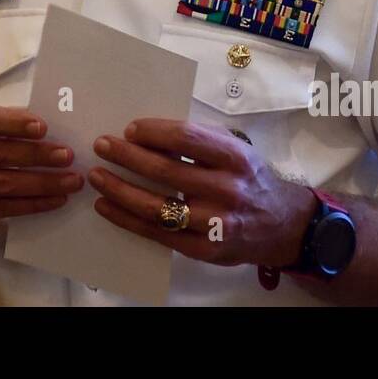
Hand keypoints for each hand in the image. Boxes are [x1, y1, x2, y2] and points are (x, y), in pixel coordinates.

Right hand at [0, 103, 82, 230]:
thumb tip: (44, 126)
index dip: (15, 124)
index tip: (43, 127)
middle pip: (0, 153)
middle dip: (38, 155)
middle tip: (68, 155)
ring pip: (4, 183)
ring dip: (43, 182)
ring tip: (71, 180)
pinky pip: (4, 208)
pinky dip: (33, 203)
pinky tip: (55, 199)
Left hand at [87, 119, 315, 266]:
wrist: (281, 224)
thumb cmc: (249, 179)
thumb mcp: (236, 150)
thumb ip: (200, 141)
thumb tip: (148, 132)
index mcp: (234, 157)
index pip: (186, 138)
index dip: (153, 132)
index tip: (128, 128)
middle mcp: (227, 189)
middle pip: (165, 170)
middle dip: (126, 156)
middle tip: (102, 145)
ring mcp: (214, 223)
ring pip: (155, 206)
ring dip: (119, 189)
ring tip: (96, 176)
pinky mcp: (203, 249)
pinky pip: (156, 233)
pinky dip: (126, 219)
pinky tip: (106, 206)